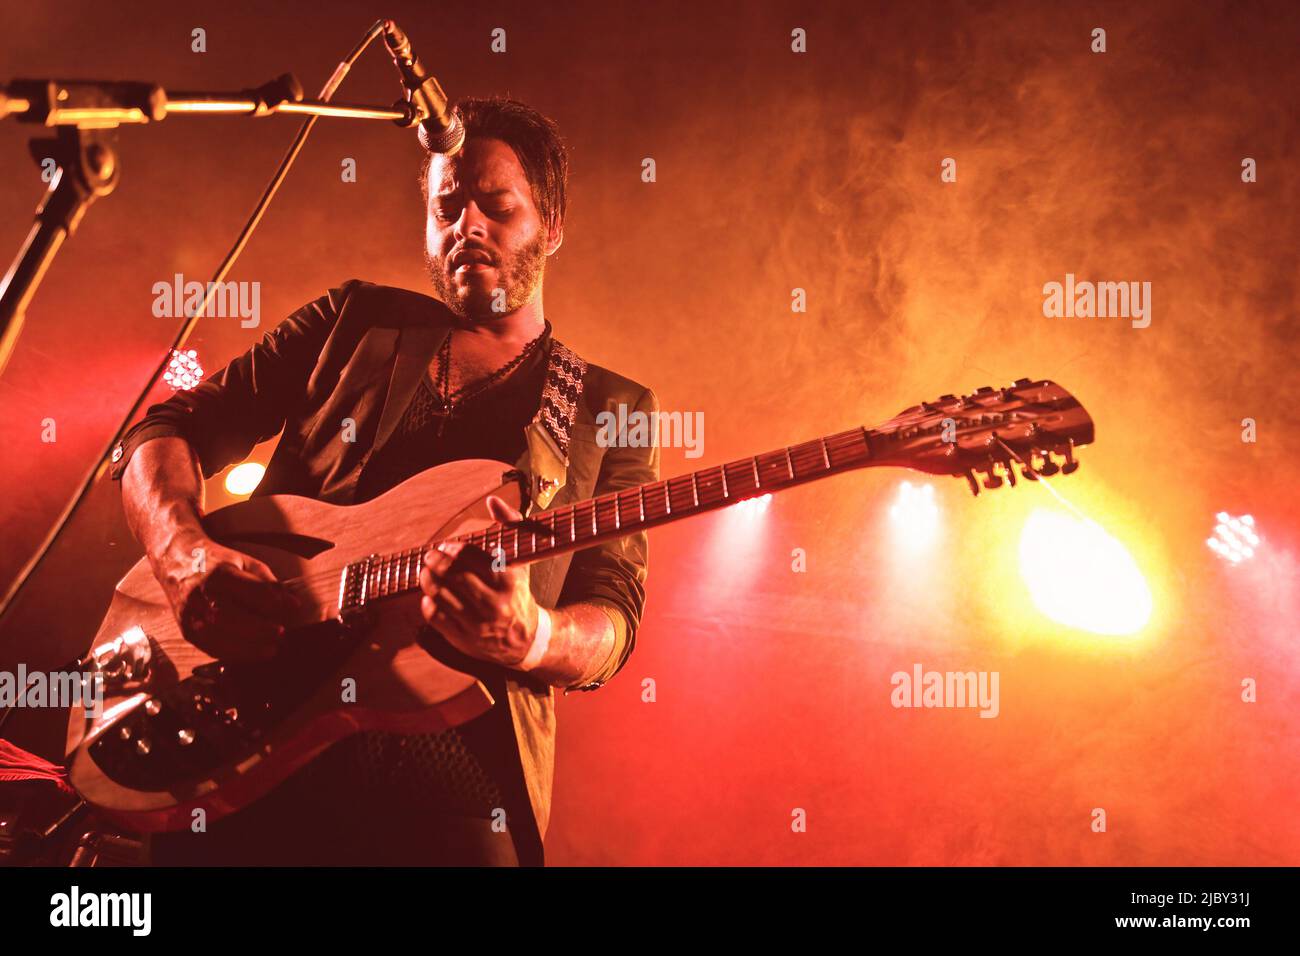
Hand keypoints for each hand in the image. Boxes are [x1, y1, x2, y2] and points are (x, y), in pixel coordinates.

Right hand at [152, 531, 298, 661]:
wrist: (176, 562)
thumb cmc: (218, 562)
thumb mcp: (245, 562)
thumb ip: (269, 583)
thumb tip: (293, 604)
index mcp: (218, 573)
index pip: (247, 589)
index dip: (271, 600)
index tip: (292, 608)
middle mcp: (201, 595)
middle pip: (231, 616)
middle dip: (259, 628)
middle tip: (281, 633)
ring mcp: (191, 614)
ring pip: (219, 636)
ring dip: (248, 647)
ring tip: (272, 649)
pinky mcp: (186, 629)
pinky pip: (210, 647)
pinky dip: (234, 654)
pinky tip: (252, 653)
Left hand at [419, 495, 540, 667]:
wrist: (524, 638)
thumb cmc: (517, 590)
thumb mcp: (520, 558)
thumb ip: (510, 525)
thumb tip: (493, 501)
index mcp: (509, 580)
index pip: (471, 557)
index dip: (452, 549)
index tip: (446, 546)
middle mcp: (494, 603)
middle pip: (452, 575)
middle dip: (435, 561)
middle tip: (430, 556)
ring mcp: (477, 623)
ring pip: (440, 595)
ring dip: (427, 579)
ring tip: (426, 572)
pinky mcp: (463, 639)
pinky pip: (435, 617)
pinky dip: (428, 602)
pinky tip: (430, 595)